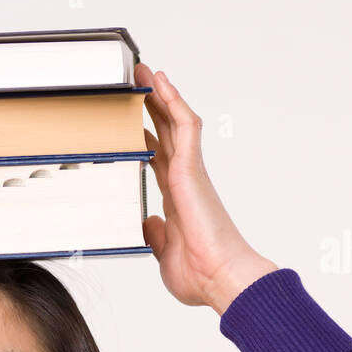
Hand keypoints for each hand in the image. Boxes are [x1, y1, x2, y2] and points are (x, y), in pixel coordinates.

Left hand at [137, 63, 278, 313]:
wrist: (221, 279)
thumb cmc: (200, 275)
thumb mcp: (164, 254)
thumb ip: (156, 236)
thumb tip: (149, 222)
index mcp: (177, 199)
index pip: (158, 159)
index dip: (145, 138)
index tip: (131, 122)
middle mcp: (184, 181)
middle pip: (165, 133)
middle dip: (151, 107)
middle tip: (134, 84)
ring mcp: (190, 173)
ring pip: (176, 122)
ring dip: (161, 95)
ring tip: (144, 72)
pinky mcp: (192, 169)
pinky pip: (186, 126)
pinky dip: (174, 102)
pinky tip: (161, 83)